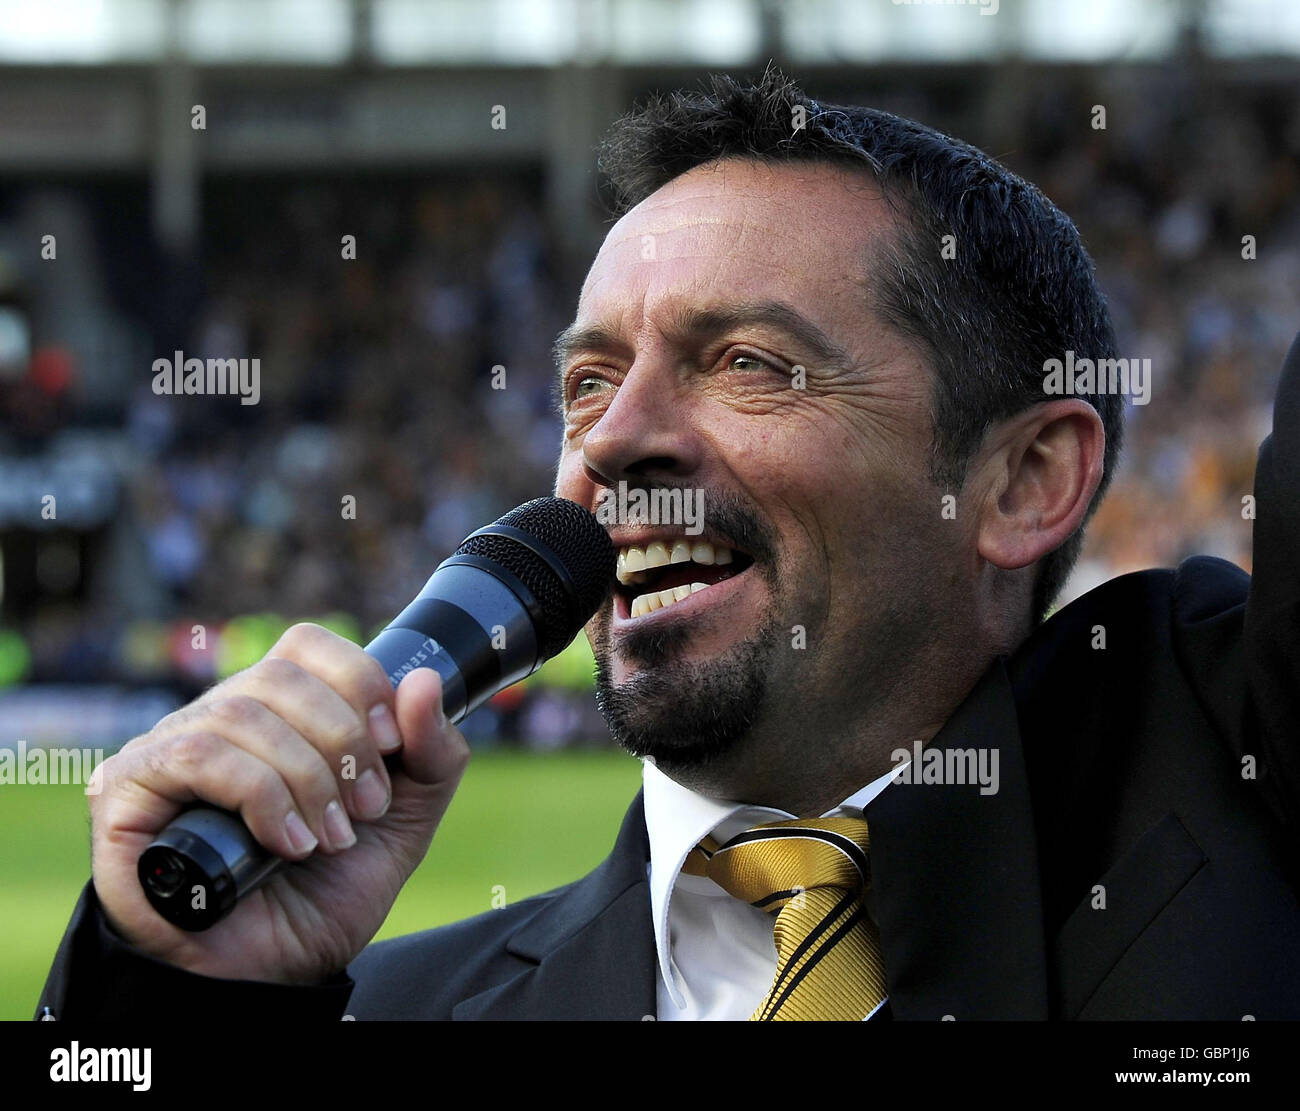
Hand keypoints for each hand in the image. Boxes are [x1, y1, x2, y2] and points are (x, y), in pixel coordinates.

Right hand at [89, 623, 469, 983]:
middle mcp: (216, 718)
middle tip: (366, 807)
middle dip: (341, 741)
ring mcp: (166, 750)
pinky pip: (197, 756)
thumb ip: (432, 752)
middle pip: (278, 675)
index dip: (356, 680)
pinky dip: (261, 796)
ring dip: (305, 777)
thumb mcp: (407, 818)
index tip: (391, 743)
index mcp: (277, 711)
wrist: (275, 971)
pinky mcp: (126, 790)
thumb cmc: (327, 889)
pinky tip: (288, 844)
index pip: (306, 645)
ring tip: (330, 836)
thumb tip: (422, 680)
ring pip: (241, 713)